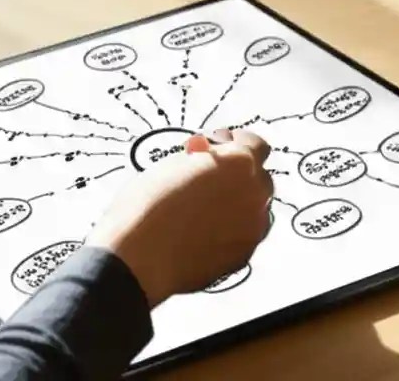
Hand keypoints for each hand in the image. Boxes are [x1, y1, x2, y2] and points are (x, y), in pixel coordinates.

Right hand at [86, 128, 272, 306]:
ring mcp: (253, 228)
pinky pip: (244, 234)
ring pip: (254, 208)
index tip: (217, 147)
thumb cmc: (148, 206)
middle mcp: (254, 194)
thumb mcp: (172, 163)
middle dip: (235, 175)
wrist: (140, 256)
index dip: (234, 143)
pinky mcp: (244, 256)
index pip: (255, 143)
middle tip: (205, 178)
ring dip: (235, 202)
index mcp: (239, 163)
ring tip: (202, 208)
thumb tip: (206, 157)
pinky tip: (202, 231)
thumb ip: (201, 158)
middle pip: (258, 176)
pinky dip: (230, 229)